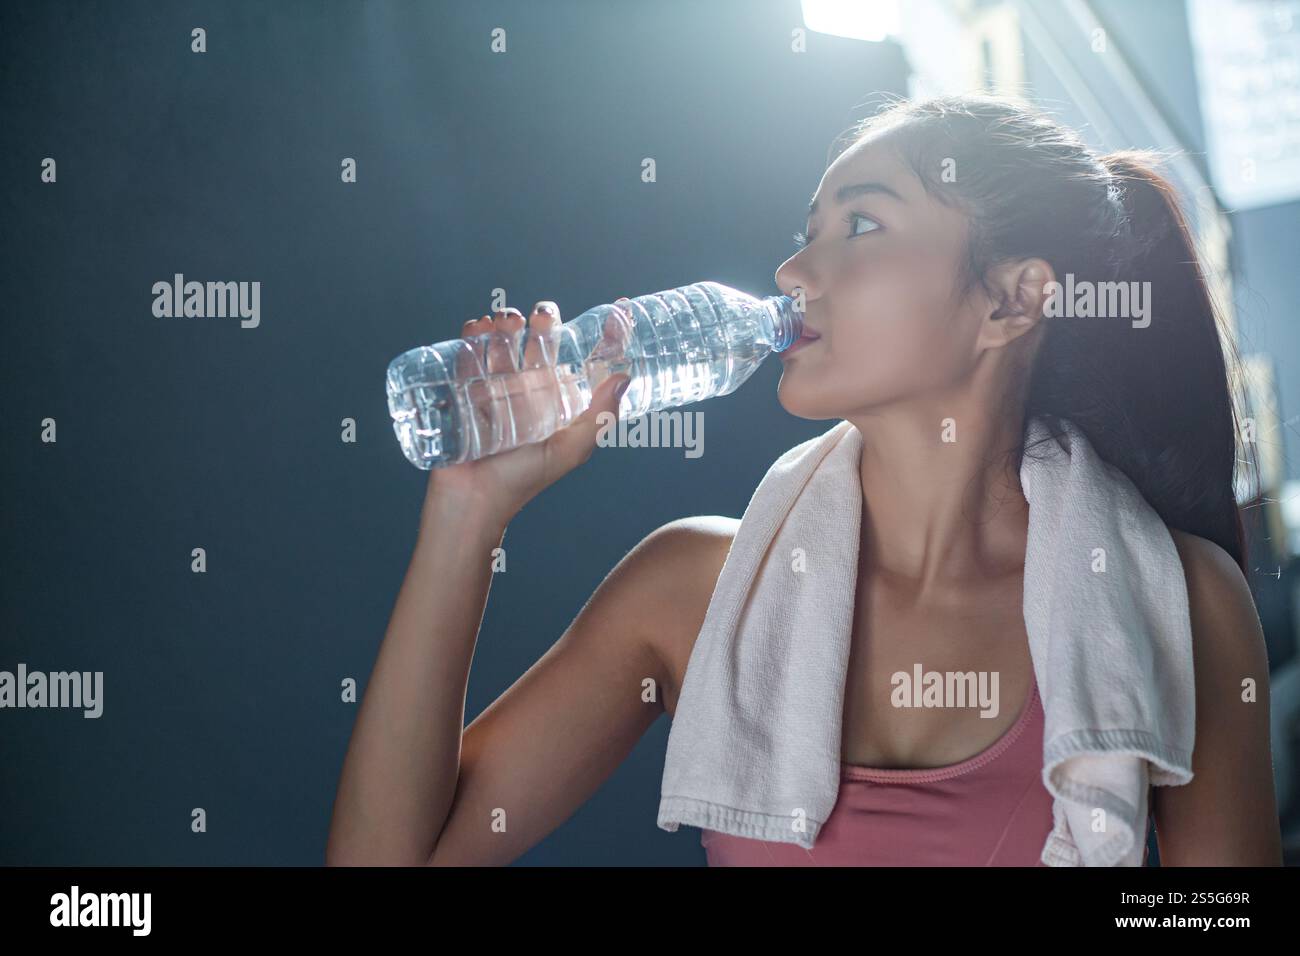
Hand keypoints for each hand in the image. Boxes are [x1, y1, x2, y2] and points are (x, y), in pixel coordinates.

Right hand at [419, 299, 631, 530]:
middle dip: (541, 322)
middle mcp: (528, 392)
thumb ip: (600, 416)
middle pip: (538, 344)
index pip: (580, 361)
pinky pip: (468, 355)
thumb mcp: (571, 449)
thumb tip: (624, 376)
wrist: (472, 500)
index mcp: (557, 402)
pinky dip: (472, 336)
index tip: (614, 311)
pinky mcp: (463, 390)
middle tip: (539, 317)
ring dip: (505, 325)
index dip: (600, 337)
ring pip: (503, 344)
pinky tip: (476, 329)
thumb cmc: (522, 480)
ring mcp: (494, 389)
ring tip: (506, 323)